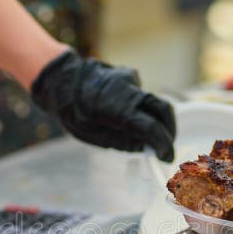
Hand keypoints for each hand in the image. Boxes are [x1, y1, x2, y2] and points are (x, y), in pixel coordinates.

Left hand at [31, 50, 175, 161]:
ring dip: (155, 118)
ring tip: (146, 133)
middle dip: (170, 129)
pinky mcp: (130, 75)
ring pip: (153, 102)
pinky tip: (128, 114)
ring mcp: (131, 80)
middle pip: (163, 109)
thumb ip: (125, 142)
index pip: (151, 128)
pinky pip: (141, 95)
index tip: (166, 158)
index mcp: (117, 109)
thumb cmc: (74, 113)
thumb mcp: (97, 137)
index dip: (163, 145)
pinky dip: (142, 108)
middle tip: (167, 146)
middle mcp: (129, 91)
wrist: (62, 80)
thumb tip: (147, 146)